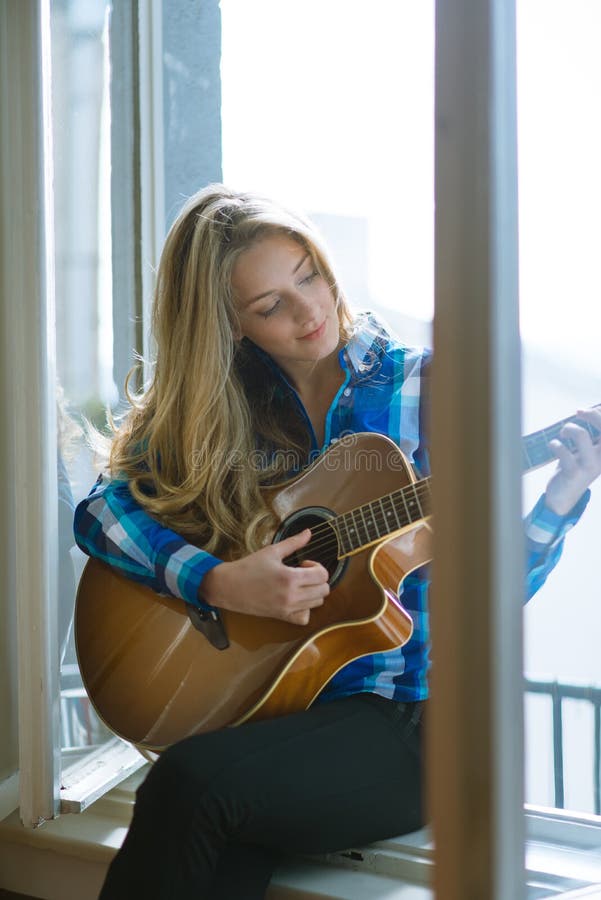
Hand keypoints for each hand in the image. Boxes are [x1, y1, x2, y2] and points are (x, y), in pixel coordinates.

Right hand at [200, 528, 329, 624]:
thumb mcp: (272, 551)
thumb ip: (293, 542)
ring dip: (313, 592)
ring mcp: (287, 609)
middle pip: (324, 591)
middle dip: (318, 579)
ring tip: (299, 584)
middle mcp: (292, 596)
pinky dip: (305, 610)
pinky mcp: (282, 617)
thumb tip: (309, 532)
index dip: (317, 566)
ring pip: (317, 603)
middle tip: (303, 573)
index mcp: (290, 578)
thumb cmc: (248, 567)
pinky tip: (296, 600)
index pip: (322, 575)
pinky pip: (304, 618)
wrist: (229, 587)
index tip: (303, 563)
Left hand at [545, 407, 600, 515]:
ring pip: (581, 434)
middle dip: (591, 415)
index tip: (588, 410)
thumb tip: (594, 410)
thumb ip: (593, 435)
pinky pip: (563, 451)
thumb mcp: (588, 451)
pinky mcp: (574, 473)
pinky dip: (555, 444)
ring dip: (569, 428)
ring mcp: (589, 466)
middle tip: (578, 412)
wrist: (564, 497)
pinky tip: (553, 446)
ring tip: (563, 434)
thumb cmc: (575, 468)